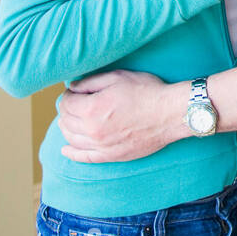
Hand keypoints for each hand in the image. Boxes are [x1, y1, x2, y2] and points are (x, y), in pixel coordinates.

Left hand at [57, 70, 186, 162]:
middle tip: (73, 102)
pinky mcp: (111, 156)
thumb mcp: (118, 77)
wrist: (170, 113)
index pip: (66, 103)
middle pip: (66, 121)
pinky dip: (72, 153)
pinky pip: (84, 158)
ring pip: (72, 139)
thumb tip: (72, 87)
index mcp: (92, 109)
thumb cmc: (147, 91)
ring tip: (69, 119)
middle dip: (66, 110)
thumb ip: (91, 82)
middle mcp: (92, 130)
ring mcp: (101, 146)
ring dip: (67, 128)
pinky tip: (67, 149)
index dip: (67, 95)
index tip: (74, 91)